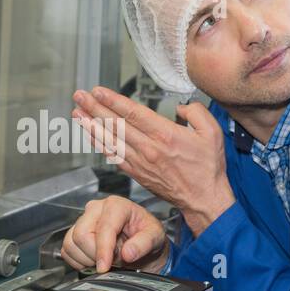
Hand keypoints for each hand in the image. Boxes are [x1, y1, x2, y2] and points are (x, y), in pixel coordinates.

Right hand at [60, 196, 168, 273]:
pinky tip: (94, 260)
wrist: (141, 242)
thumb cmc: (147, 234)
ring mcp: (83, 220)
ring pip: (71, 244)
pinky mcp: (74, 233)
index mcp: (116, 205)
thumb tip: (128, 253)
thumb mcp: (155, 237)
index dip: (102, 251)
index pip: (102, 229)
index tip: (104, 268)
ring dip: (87, 259)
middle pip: (81, 235)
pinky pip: (66, 251)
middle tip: (112, 262)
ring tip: (106, 259)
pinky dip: (78, 261)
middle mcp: (96, 209)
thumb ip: (144, 243)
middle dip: (95, 255)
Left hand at [71, 87, 234, 236]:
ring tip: (76, 113)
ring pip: (111, 141)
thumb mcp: (212, 133)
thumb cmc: (208, 168)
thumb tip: (181, 107)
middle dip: (94, 108)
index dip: (112, 100)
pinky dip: (100, 145)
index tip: (97, 91)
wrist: (203, 199)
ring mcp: (141, 162)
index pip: (132, 113)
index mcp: (165, 135)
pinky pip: (114, 157)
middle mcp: (149, 148)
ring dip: (91, 126)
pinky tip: (90, 136)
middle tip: (79, 96)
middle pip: (116, 125)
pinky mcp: (137, 173)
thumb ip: (196, 113)